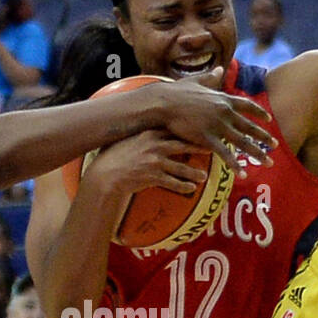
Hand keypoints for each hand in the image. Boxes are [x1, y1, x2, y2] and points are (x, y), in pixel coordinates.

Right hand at [83, 129, 210, 203]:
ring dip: (194, 172)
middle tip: (212, 148)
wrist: (104, 175)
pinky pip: (173, 182)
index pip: (174, 128)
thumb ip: (141, 133)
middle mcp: (154, 145)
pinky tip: (191, 189)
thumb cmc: (113, 157)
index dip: (189, 129)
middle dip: (199, 146)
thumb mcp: (127, 139)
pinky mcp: (153, 176)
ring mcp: (154, 161)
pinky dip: (183, 186)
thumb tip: (150, 130)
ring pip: (181, 166)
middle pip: (182, 144)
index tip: (202, 128)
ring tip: (204, 176)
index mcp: (149, 133)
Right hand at [143, 71, 274, 172]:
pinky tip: (243, 174)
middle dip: (264, 137)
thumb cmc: (175, 92)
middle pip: (250, 127)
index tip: (269, 120)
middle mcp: (225, 112)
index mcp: (223, 98)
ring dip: (257, 153)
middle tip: (276, 146)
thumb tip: (219, 70)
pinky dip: (235, 165)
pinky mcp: (207, 138)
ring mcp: (218, 126)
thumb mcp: (196, 82)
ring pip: (243, 142)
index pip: (247, 105)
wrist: (163, 102)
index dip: (259, 113)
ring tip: (269, 162)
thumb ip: (210, 78)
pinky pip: (225, 154)